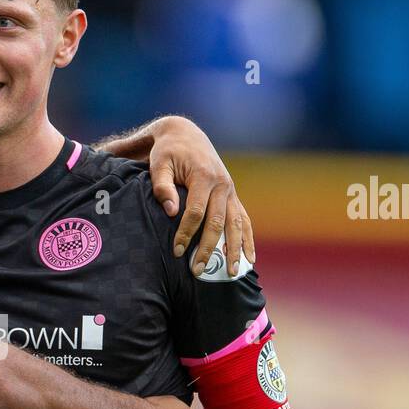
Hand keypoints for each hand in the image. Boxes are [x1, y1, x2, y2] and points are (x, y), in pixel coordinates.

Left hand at [147, 116, 254, 277]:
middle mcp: (222, 185)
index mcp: (204, 176)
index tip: (177, 251)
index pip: (196, 211)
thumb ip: (162, 186)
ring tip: (233, 273)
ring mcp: (230, 191)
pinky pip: (243, 220)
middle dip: (208, 248)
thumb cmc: (168, 152)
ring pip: (236, 224)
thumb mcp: (159, 163)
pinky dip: (247, 239)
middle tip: (197, 271)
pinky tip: (250, 258)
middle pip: (218, 222)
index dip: (186, 233)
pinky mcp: (233, 196)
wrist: (185, 135)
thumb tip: (171, 211)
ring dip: (235, 250)